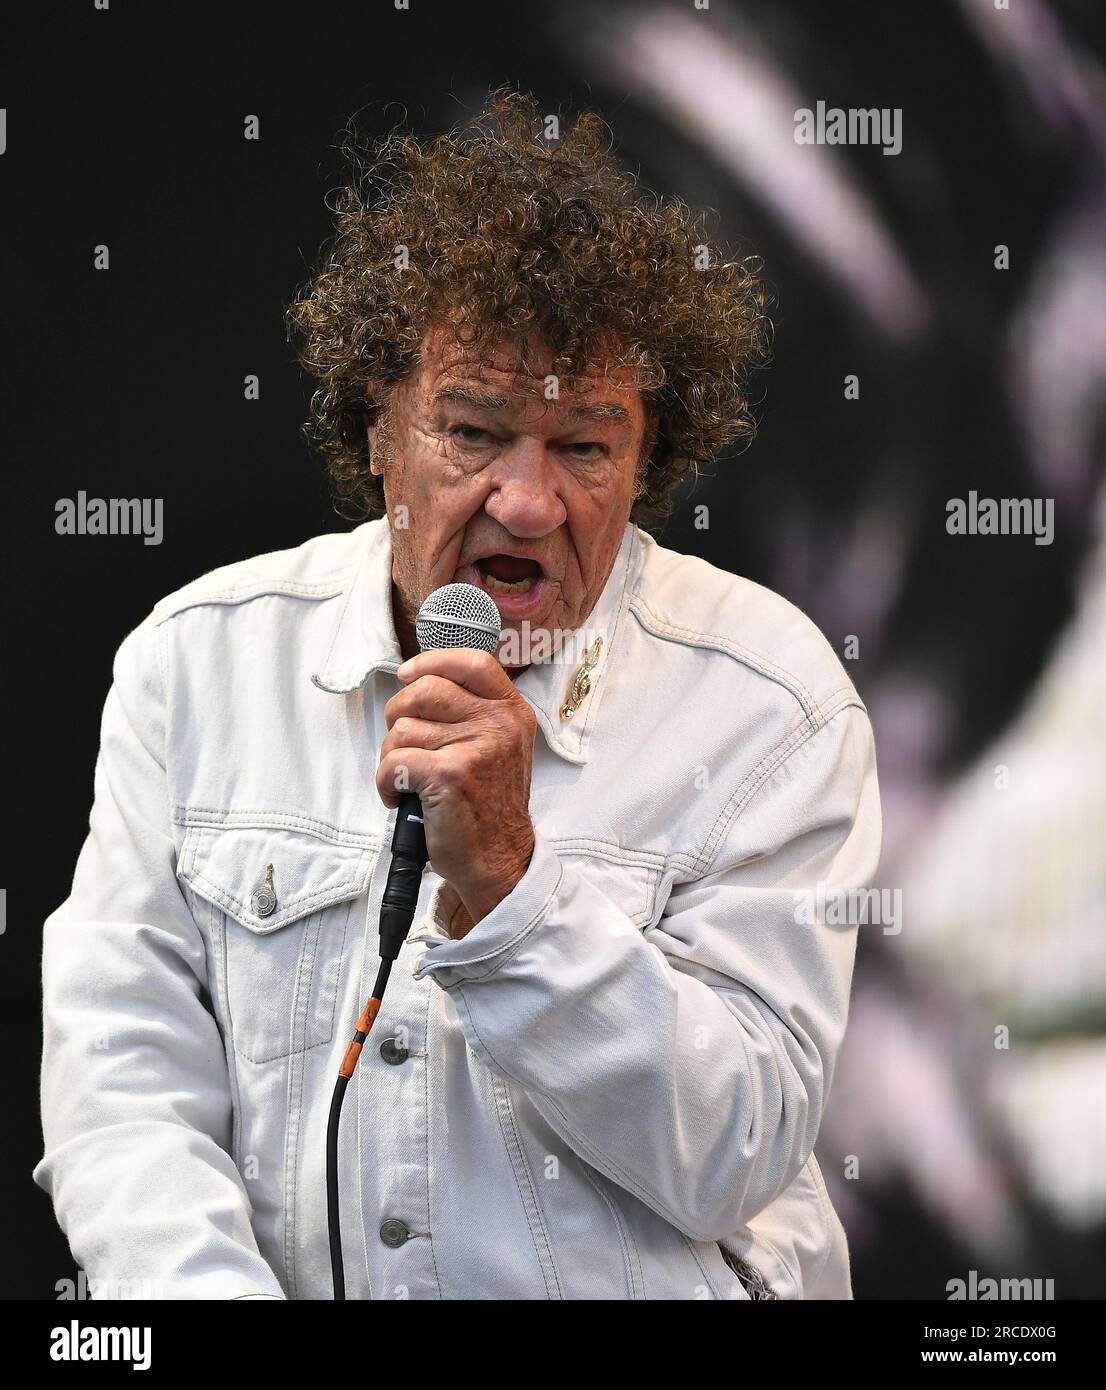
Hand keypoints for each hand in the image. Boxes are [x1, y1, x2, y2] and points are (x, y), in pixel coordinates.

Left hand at [376, 648, 536, 931]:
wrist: (500, 860)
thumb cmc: (488, 806)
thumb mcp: (499, 747)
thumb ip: (473, 712)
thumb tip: (419, 682)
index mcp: (511, 712)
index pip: (472, 662)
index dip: (433, 662)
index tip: (409, 675)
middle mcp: (499, 724)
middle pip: (424, 690)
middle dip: (398, 716)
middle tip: (403, 745)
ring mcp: (476, 747)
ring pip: (402, 729)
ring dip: (392, 756)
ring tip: (409, 780)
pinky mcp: (450, 774)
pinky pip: (393, 762)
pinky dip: (386, 783)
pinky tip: (401, 798)